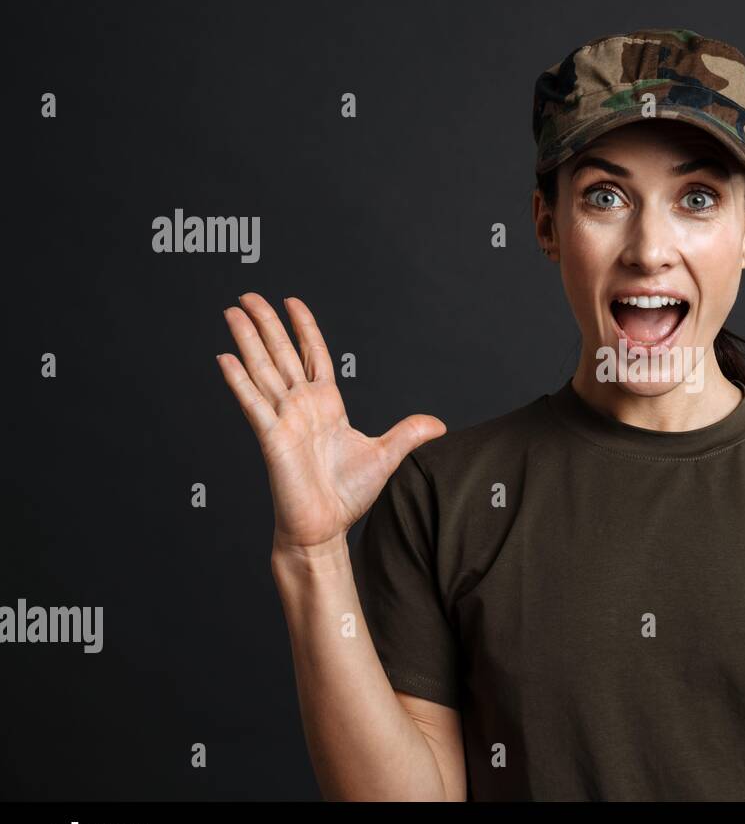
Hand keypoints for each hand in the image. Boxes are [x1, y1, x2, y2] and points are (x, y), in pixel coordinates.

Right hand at [216, 293, 445, 552]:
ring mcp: (283, 419)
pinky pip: (253, 402)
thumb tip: (439, 424)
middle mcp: (301, 405)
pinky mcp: (271, 437)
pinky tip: (225, 357)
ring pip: (262, 369)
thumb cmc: (348, 495)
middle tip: (249, 295)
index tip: (292, 301)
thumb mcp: (387, 456)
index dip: (304, 327)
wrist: (325, 528)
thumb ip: (408, 433)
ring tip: (232, 311)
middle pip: (281, 353)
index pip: (313, 355)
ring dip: (246, 339)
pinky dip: (239, 380)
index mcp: (327, 404)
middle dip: (266, 323)